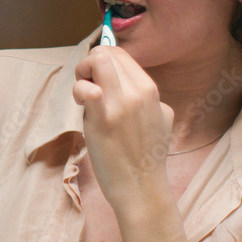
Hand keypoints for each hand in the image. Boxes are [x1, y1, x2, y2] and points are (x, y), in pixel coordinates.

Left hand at [72, 45, 173, 213]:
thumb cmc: (146, 156)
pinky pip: (87, 87)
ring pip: (97, 60)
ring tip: (83, 96)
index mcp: (150, 89)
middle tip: (87, 87)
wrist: (142, 188)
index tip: (97, 82)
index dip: (101, 63)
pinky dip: (80, 89)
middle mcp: (139, 92)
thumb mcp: (161, 117)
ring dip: (83, 73)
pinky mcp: (104, 120)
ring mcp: (122, 105)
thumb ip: (147, 97)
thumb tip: (128, 82)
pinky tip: (81, 104)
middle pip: (106, 52)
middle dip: (89, 64)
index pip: (120, 54)